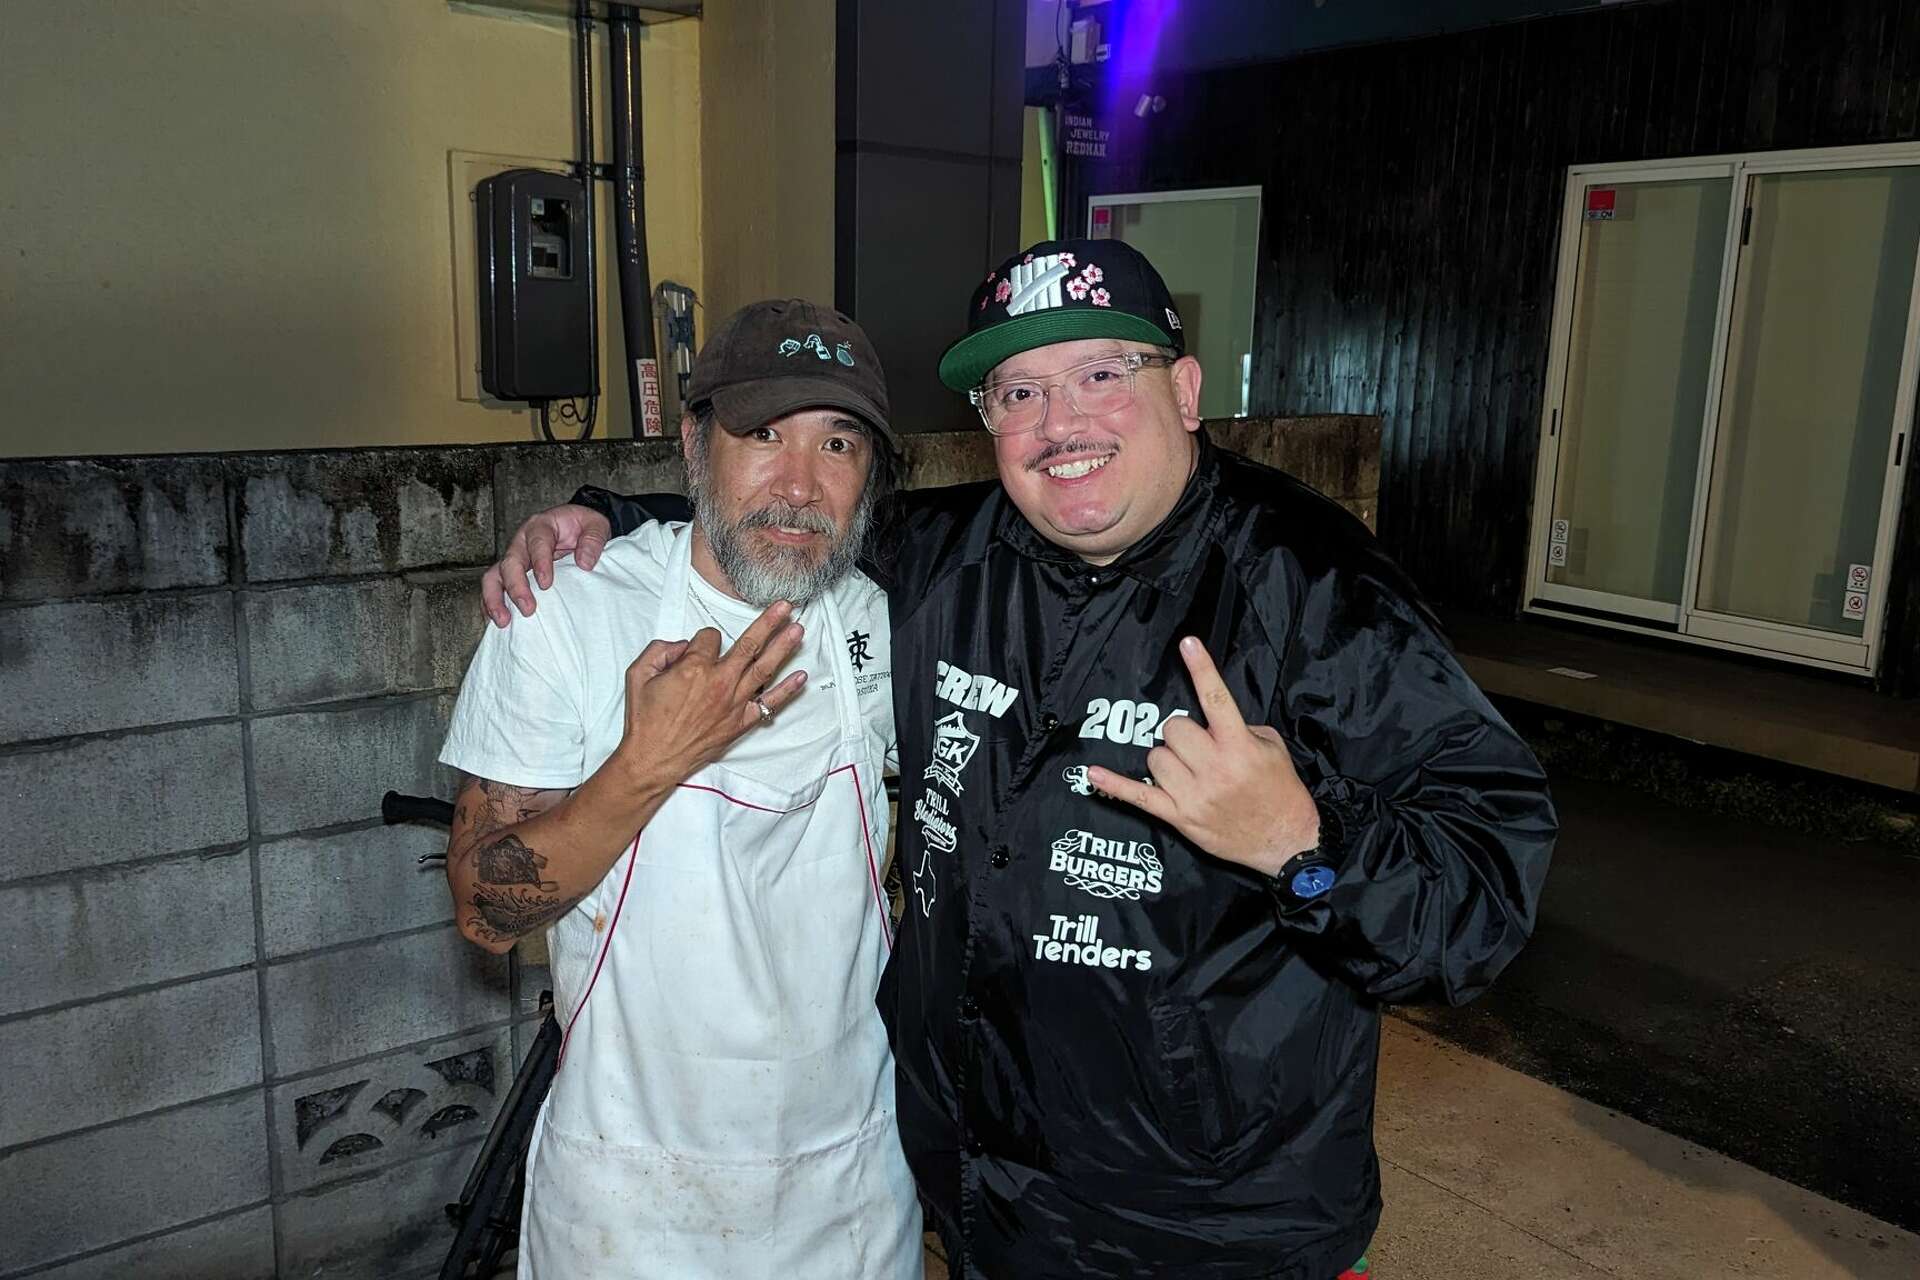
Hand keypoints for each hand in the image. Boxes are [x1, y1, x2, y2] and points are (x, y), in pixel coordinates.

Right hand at [482, 503, 613, 626]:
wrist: (575, 528)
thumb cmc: (583, 527)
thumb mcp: (596, 525)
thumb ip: (594, 540)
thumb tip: (584, 563)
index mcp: (542, 526)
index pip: (537, 543)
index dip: (540, 563)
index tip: (546, 584)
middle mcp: (522, 541)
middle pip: (510, 561)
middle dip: (516, 587)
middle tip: (528, 609)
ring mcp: (514, 557)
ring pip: (494, 575)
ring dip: (495, 599)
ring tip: (504, 621)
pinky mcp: (511, 573)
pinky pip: (495, 587)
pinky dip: (493, 604)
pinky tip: (500, 622)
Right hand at [612, 600, 807, 789]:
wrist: (653, 759)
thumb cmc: (645, 720)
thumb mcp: (638, 675)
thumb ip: (659, 650)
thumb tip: (682, 646)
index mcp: (694, 668)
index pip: (710, 637)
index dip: (704, 639)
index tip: (698, 647)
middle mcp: (719, 682)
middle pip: (749, 644)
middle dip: (769, 622)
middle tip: (784, 606)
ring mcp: (733, 703)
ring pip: (764, 668)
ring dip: (783, 647)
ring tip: (798, 629)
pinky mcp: (740, 722)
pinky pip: (769, 704)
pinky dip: (787, 691)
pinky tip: (801, 676)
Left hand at [1086, 636, 1318, 876]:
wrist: (1287, 841)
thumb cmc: (1280, 791)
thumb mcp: (1272, 749)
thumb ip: (1243, 728)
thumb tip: (1211, 720)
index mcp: (1240, 747)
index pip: (1216, 700)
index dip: (1202, 669)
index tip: (1187, 643)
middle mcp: (1215, 768)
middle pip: (1173, 729)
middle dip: (1182, 734)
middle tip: (1199, 748)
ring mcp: (1194, 795)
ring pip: (1155, 758)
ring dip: (1169, 760)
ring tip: (1190, 772)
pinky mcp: (1179, 817)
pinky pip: (1139, 797)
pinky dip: (1114, 786)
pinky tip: (1093, 773)